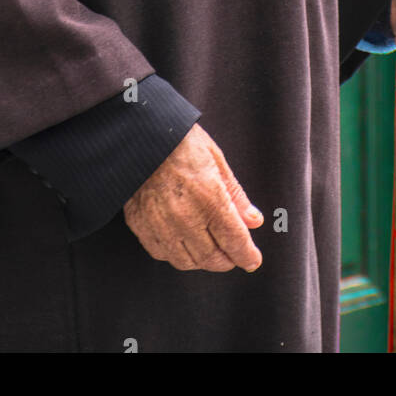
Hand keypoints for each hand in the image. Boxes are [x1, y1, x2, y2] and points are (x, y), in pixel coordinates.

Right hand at [123, 123, 263, 272]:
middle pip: (211, 257)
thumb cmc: (181, 141)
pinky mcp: (140, 225)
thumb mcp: (216, 159)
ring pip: (186, 261)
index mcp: (209, 198)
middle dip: (227, 260)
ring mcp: (160, 224)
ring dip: (202, 261)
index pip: (234, 241)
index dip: (247, 255)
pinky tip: (183, 242)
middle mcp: (185, 217)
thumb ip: (235, 195)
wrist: (140, 134)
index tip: (253, 260)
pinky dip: (176, 253)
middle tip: (233, 256)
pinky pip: (161, 253)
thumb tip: (254, 221)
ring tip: (210, 250)